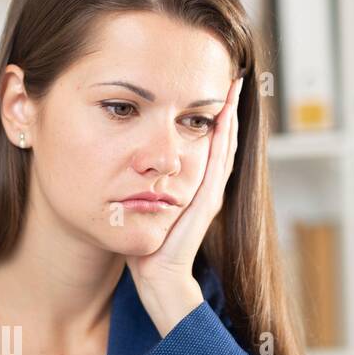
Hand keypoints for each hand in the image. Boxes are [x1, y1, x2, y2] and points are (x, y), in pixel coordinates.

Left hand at [127, 74, 242, 335]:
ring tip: (232, 85)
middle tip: (230, 73)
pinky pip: (217, 163)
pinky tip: (223, 117)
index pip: (206, 143)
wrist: (156, 281)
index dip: (211, 116)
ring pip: (223, 146)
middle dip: (225, 107)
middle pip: (221, 139)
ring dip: (228, 116)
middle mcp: (205, 188)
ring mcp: (208, 194)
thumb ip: (138, 188)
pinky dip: (222, 139)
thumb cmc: (143, 251)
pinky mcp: (206, 203)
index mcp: (191, 188)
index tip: (211, 85)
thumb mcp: (139, 209)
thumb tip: (121, 167)